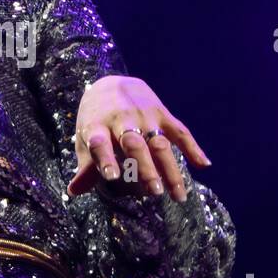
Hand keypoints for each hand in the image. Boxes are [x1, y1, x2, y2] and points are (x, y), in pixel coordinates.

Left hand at [66, 75, 210, 201]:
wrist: (111, 83)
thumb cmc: (96, 119)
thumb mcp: (86, 138)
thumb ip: (86, 166)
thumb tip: (74, 191)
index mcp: (98, 126)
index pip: (101, 143)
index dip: (106, 159)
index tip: (112, 177)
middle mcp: (122, 120)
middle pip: (134, 145)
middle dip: (145, 168)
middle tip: (154, 192)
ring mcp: (144, 116)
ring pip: (159, 143)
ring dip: (170, 169)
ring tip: (178, 194)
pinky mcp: (162, 113)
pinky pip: (180, 131)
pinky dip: (193, 147)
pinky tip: (204, 164)